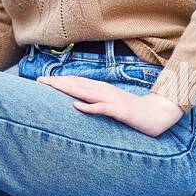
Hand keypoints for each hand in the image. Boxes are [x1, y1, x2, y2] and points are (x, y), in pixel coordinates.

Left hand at [36, 74, 183, 136]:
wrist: (156, 114)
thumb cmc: (131, 110)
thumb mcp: (110, 104)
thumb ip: (95, 101)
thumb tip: (77, 101)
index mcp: (100, 88)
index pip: (75, 82)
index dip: (58, 81)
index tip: (40, 81)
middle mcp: (104, 90)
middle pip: (77, 84)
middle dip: (57, 82)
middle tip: (38, 81)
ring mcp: (112, 99)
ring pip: (86, 92)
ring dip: (68, 89)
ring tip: (51, 86)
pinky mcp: (119, 110)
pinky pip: (102, 108)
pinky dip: (89, 107)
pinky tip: (76, 106)